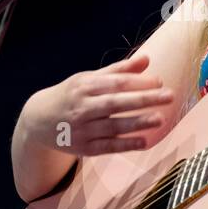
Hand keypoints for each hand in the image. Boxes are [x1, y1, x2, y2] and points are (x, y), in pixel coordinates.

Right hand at [24, 52, 174, 156]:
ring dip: (138, 123)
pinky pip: (108, 146)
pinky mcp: (84, 148)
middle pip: (116, 103)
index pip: (115, 83)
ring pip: (113, 126)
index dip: (138, 82)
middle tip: (169, 96)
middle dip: (144, 99)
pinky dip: (126, 144)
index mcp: (85, 87)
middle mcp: (83, 107)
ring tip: (160, 119)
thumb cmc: (72, 95)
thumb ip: (119, 70)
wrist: (38, 120)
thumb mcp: (89, 79)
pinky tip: (145, 141)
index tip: (160, 81)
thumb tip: (147, 59)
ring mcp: (82, 129)